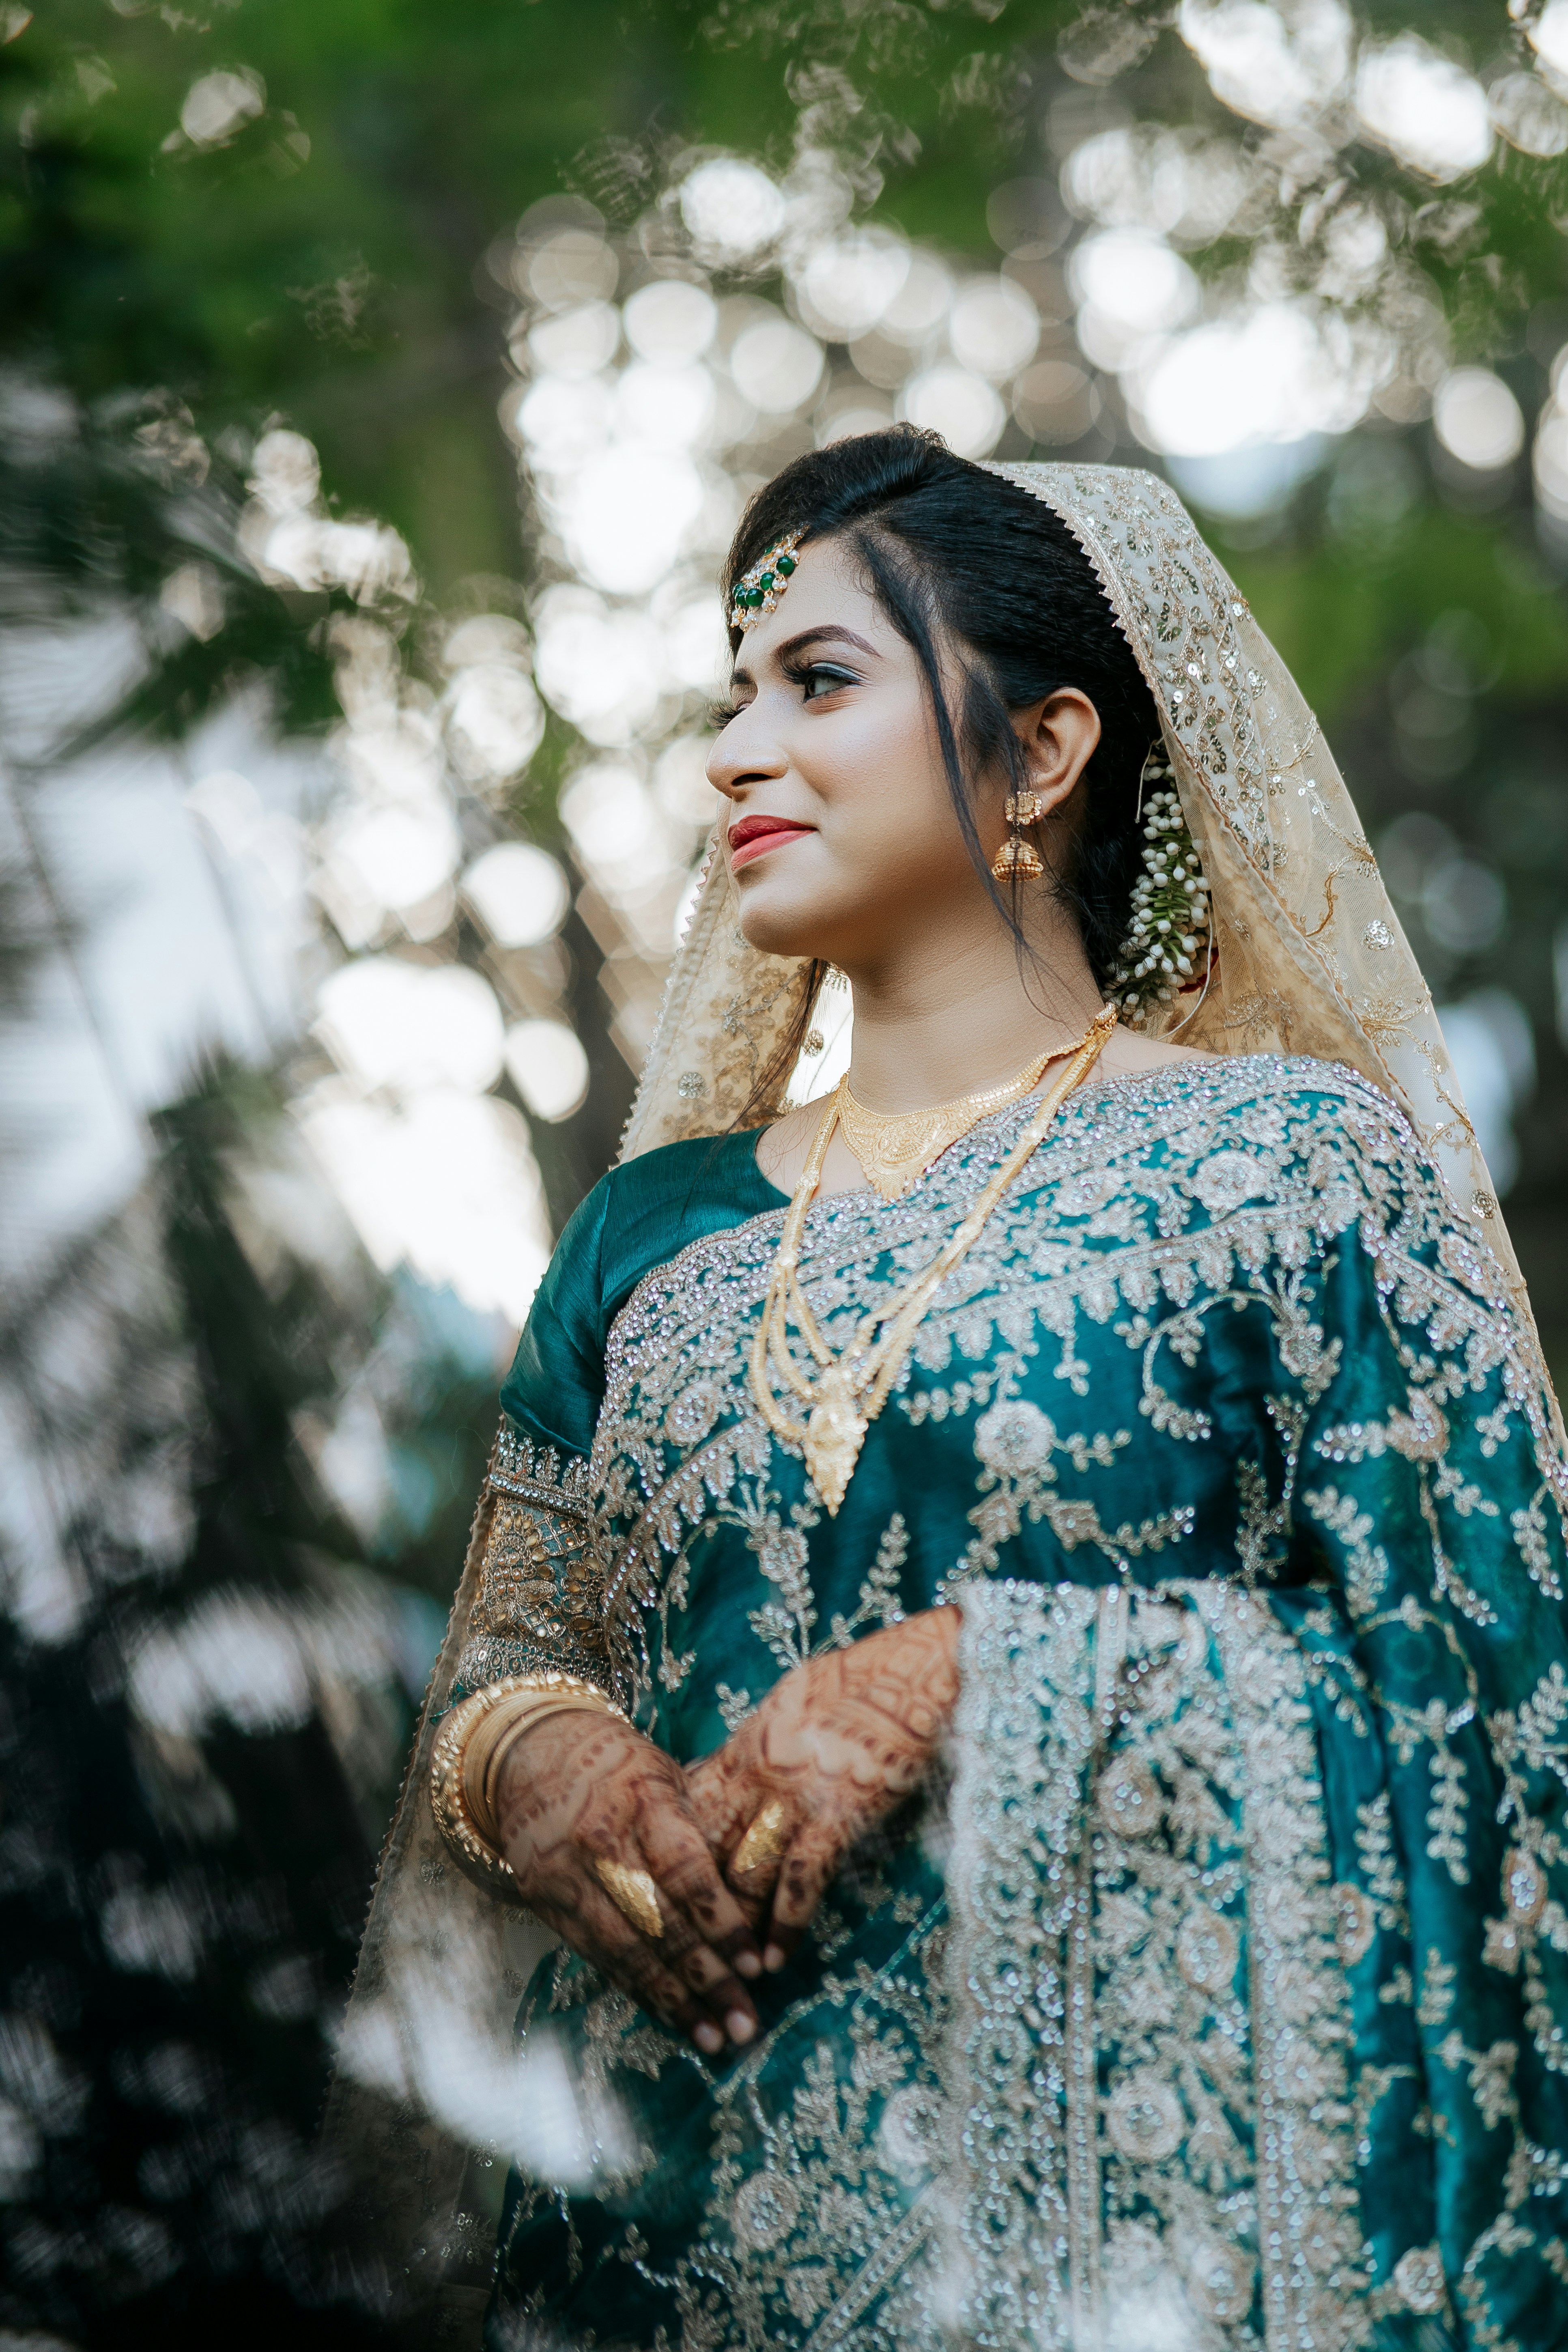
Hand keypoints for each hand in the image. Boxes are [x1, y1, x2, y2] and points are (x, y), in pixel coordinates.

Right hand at [494, 1710, 762, 2054]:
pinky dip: (637, 1988)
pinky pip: (598, 1955)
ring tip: (713, 2037)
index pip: (687, 1872)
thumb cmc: (618, 1765)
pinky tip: (669, 2015)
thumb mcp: (663, 1774)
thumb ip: (697, 1829)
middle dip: (707, 1979)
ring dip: (674, 2000)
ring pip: (627, 1950)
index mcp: (643, 1800)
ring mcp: (568, 1875)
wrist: (531, 1752)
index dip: (722, 1924)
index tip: (754, 1966)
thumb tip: (752, 1893)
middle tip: (745, 2023)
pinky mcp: (545, 1900)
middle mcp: (603, 1841)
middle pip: (661, 1923)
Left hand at [685, 1607, 960, 1972]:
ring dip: (731, 1929)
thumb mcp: (786, 1709)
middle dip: (688, 1904)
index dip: (665, 1854)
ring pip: (744, 1872)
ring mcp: (797, 1797)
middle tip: (676, 1953)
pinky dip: (785, 1924)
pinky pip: (801, 1879)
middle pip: (704, 1848)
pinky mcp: (839, 1815)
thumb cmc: (855, 1684)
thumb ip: (754, 1749)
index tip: (650, 1892)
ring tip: (721, 1974)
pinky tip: (775, 1958)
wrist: (912, 1671)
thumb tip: (725, 1775)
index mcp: (744, 1748)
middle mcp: (759, 1775)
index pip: (687, 1809)